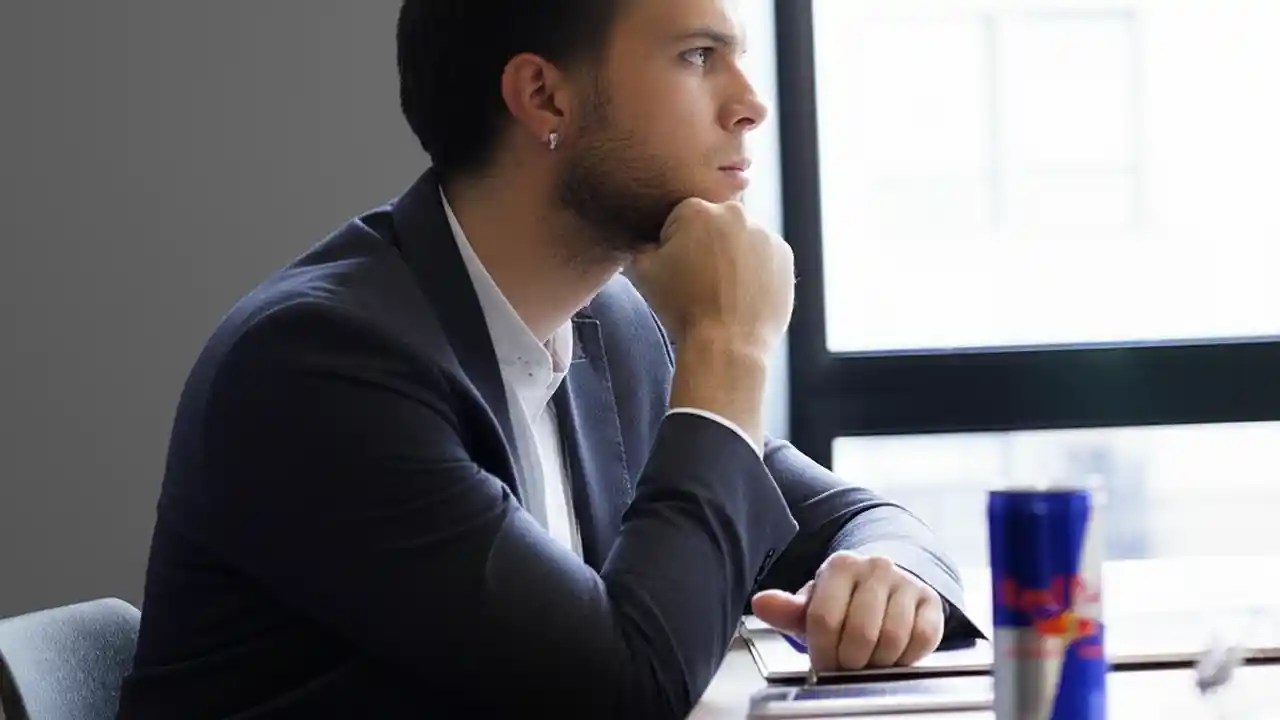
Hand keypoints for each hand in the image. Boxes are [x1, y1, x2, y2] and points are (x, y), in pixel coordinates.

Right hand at [625, 198, 793, 359]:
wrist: (726, 345)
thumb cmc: (682, 308)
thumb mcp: (642, 272)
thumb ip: (641, 246)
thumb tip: (646, 242)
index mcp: (695, 209)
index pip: (679, 219)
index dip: (674, 245)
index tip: (677, 270)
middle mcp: (733, 212)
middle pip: (714, 224)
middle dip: (706, 245)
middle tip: (700, 281)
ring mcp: (763, 232)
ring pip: (741, 238)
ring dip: (733, 255)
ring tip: (724, 290)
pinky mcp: (784, 254)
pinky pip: (765, 254)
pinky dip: (756, 268)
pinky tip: (744, 293)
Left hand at [751, 552, 944, 670]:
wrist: (886, 587)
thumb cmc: (844, 601)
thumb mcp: (813, 604)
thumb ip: (788, 610)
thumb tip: (761, 603)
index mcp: (839, 565)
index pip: (824, 619)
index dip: (823, 652)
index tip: (823, 664)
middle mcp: (875, 567)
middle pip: (860, 634)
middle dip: (850, 661)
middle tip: (847, 665)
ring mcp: (906, 582)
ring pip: (892, 640)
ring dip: (877, 662)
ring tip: (868, 658)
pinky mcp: (930, 601)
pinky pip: (919, 642)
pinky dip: (904, 658)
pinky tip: (892, 653)